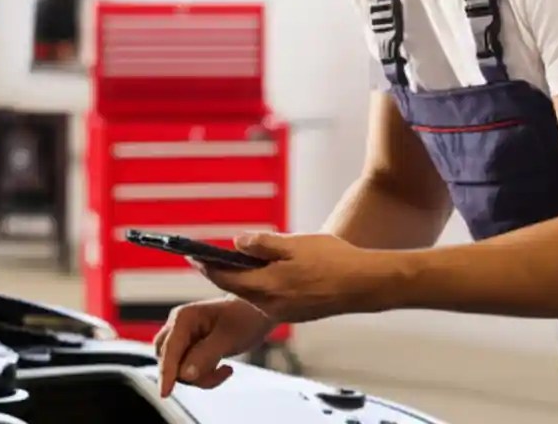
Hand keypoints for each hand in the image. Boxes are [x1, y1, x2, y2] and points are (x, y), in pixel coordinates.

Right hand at [153, 296, 273, 397]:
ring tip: (225, 370)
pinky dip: (205, 376)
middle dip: (189, 374)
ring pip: (177, 369)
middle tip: (217, 374)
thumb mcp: (228, 338)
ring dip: (200, 377)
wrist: (257, 313)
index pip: (169, 349)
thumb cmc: (245, 319)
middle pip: (167, 360)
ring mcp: (183, 337)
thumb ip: (205, 355)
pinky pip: (188, 371)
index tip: (165, 393)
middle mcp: (178, 326)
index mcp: (184, 317)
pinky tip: (224, 369)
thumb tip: (184, 375)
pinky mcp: (189, 349)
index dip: (167, 371)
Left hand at [194, 232, 393, 323]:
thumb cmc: (333, 260)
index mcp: (267, 287)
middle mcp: (272, 306)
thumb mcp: (294, 244)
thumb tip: (237, 243)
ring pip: (254, 295)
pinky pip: (270, 300)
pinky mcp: (297, 314)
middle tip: (208, 259)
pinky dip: (261, 287)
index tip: (192, 256)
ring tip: (234, 264)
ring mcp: (285, 313)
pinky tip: (266, 275)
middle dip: (221, 274)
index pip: (226, 279)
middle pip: (237, 290)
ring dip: (242, 281)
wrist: (365, 284)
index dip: (206, 267)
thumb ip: (263, 244)